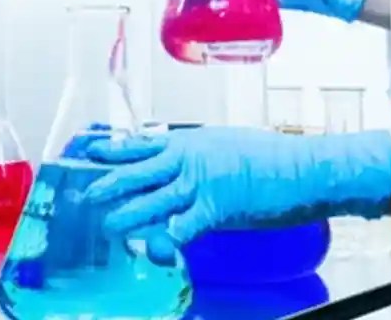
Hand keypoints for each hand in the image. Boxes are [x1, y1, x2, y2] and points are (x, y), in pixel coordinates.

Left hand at [85, 127, 390, 263]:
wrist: (304, 169)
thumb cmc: (273, 157)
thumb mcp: (227, 145)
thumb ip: (200, 155)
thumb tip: (183, 162)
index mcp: (190, 141)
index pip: (141, 144)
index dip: (113, 150)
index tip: (89, 151)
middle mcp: (189, 158)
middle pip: (137, 170)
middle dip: (109, 182)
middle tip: (86, 193)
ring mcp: (201, 182)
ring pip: (152, 198)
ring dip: (127, 213)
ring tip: (107, 224)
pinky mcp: (217, 207)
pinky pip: (183, 226)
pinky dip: (167, 239)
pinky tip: (152, 248)